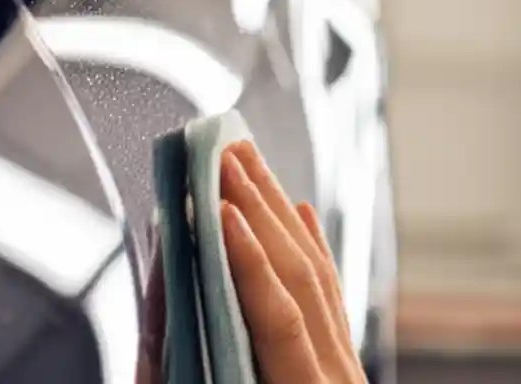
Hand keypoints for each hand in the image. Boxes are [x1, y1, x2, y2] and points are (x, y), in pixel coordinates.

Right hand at [220, 140, 365, 383]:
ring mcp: (344, 371)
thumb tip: (176, 294)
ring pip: (317, 278)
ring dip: (277, 214)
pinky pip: (331, 295)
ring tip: (248, 164)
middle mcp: (336, 378)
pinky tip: (299, 213)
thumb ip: (205, 364)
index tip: (219, 208)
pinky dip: (311, 247)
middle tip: (225, 159)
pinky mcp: (342, 367)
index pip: (279, 316)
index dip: (248, 259)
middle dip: (260, 213)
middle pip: (301, 280)